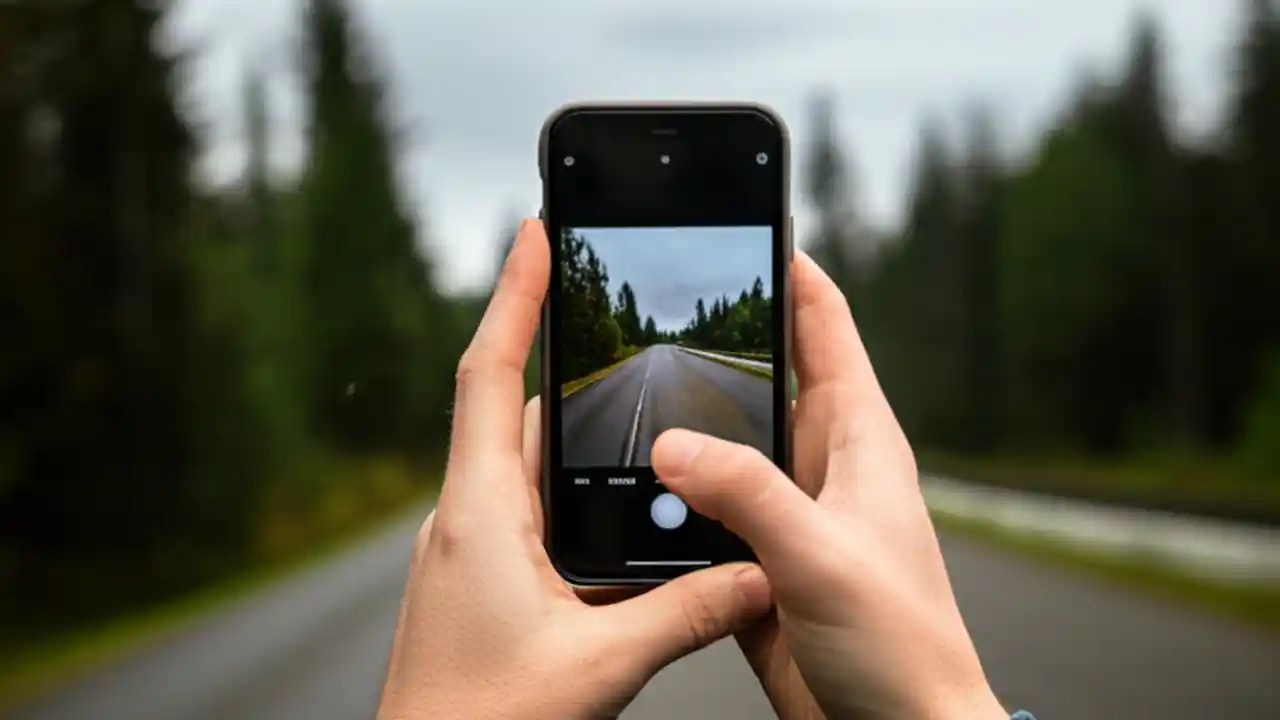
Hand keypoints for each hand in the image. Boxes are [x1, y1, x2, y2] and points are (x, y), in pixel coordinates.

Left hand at [376, 219, 772, 719]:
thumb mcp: (600, 666)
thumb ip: (684, 613)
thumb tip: (756, 575)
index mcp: (479, 515)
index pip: (490, 376)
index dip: (513, 296)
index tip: (533, 231)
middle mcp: (466, 519)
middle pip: (511, 407)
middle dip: (552, 345)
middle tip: (594, 292)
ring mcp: (469, 550)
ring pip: (523, 463)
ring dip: (567, 424)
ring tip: (620, 388)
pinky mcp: (480, 582)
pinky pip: (527, 509)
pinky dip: (567, 485)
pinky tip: (609, 500)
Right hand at [651, 252, 1005, 719]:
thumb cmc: (902, 645)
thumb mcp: (824, 557)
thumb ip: (750, 494)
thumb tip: (675, 444)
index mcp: (861, 441)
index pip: (827, 328)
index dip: (791, 269)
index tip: (748, 224)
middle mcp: (824, 464)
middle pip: (765, 374)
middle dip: (716, 338)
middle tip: (659, 302)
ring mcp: (789, 509)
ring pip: (728, 440)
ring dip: (688, 422)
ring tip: (630, 389)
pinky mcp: (759, 556)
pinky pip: (708, 504)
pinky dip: (676, 491)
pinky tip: (638, 485)